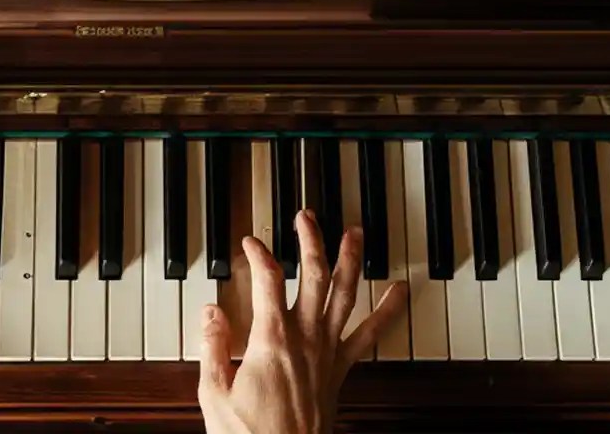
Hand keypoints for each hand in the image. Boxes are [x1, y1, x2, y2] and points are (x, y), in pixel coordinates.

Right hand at [197, 212, 407, 433]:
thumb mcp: (213, 391)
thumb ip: (212, 346)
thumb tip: (210, 312)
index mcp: (271, 338)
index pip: (267, 279)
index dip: (258, 253)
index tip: (250, 242)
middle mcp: (305, 338)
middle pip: (313, 275)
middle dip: (310, 241)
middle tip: (307, 217)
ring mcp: (327, 352)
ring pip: (344, 295)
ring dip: (350, 260)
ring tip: (355, 233)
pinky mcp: (340, 368)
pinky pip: (369, 335)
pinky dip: (388, 312)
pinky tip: (399, 293)